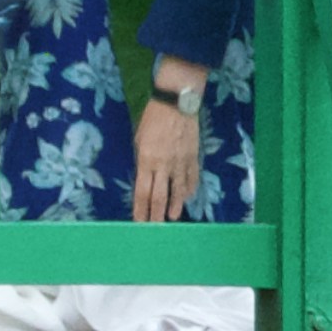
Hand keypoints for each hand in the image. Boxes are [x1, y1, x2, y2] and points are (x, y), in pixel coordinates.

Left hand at [130, 67, 210, 224]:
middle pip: (159, 196)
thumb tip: (144, 174)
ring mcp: (180, 162)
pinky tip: (187, 196)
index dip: (140, 209)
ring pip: (178, 190)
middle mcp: (163, 165)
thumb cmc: (153, 117)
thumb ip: (143, 158)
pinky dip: (189, 188)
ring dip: (175, 205)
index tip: (138, 222)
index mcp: (146, 160)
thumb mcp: (140, 138)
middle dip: (156, 214)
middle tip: (155, 228)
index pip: (142, 191)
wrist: (177, 102)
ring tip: (172, 217)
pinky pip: (192, 177)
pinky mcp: (193, 156)